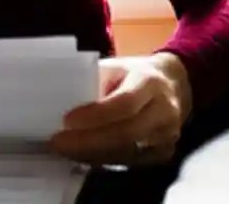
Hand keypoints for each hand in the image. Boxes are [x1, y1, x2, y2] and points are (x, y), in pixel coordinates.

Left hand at [48, 53, 192, 166]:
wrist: (171, 84)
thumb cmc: (133, 73)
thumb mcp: (114, 67)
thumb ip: (93, 83)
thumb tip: (59, 102)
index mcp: (150, 82)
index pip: (125, 103)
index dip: (95, 115)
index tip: (66, 121)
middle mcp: (164, 110)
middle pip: (125, 133)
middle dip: (87, 141)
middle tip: (57, 143)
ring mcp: (167, 135)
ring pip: (126, 152)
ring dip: (91, 154)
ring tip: (64, 150)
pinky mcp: (164, 153)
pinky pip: (130, 162)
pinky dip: (103, 160)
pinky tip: (82, 155)